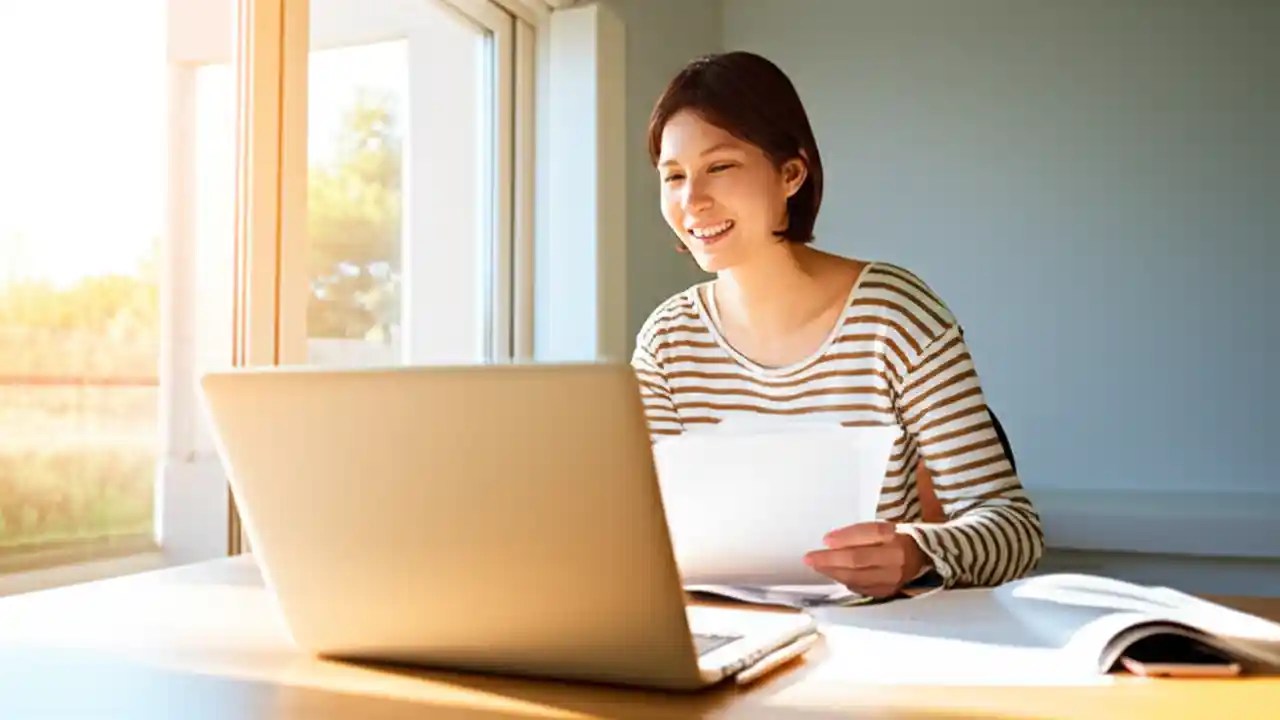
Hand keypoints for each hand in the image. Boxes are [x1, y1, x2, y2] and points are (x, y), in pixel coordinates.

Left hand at [803, 521, 929, 597]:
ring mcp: (892, 578)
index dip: (846, 538)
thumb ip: (856, 533)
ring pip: (857, 577)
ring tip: (816, 566)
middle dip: (830, 559)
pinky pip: (860, 588)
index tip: (824, 540)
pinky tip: (832, 574)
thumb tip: (829, 542)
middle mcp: (895, 558)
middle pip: (858, 559)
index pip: (869, 534)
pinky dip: (843, 580)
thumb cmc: (891, 539)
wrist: (919, 558)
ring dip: (832, 572)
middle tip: (809, 558)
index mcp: (894, 536)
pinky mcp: (887, 592)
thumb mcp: (878, 528)